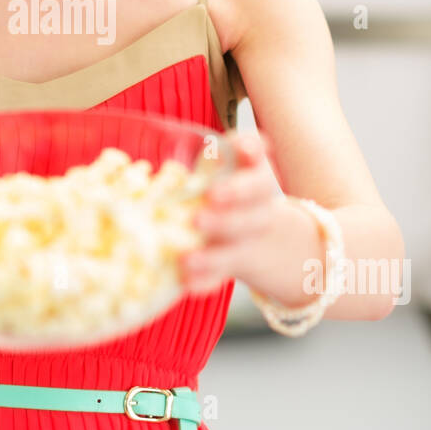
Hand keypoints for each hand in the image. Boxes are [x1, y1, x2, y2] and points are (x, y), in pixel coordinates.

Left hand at [180, 130, 280, 294]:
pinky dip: (205, 280)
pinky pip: (222, 275)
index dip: (253, 150)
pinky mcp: (236, 266)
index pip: (259, 156)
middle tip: (211, 197)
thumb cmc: (231, 198)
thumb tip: (160, 152)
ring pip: (240, 243)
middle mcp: (258, 205)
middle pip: (258, 197)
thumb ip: (208, 163)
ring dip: (216, 251)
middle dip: (236, 195)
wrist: (270, 244)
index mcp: (254, 175)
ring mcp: (250, 238)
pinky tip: (187, 282)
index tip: (242, 148)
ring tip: (189, 256)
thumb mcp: (224, 175)